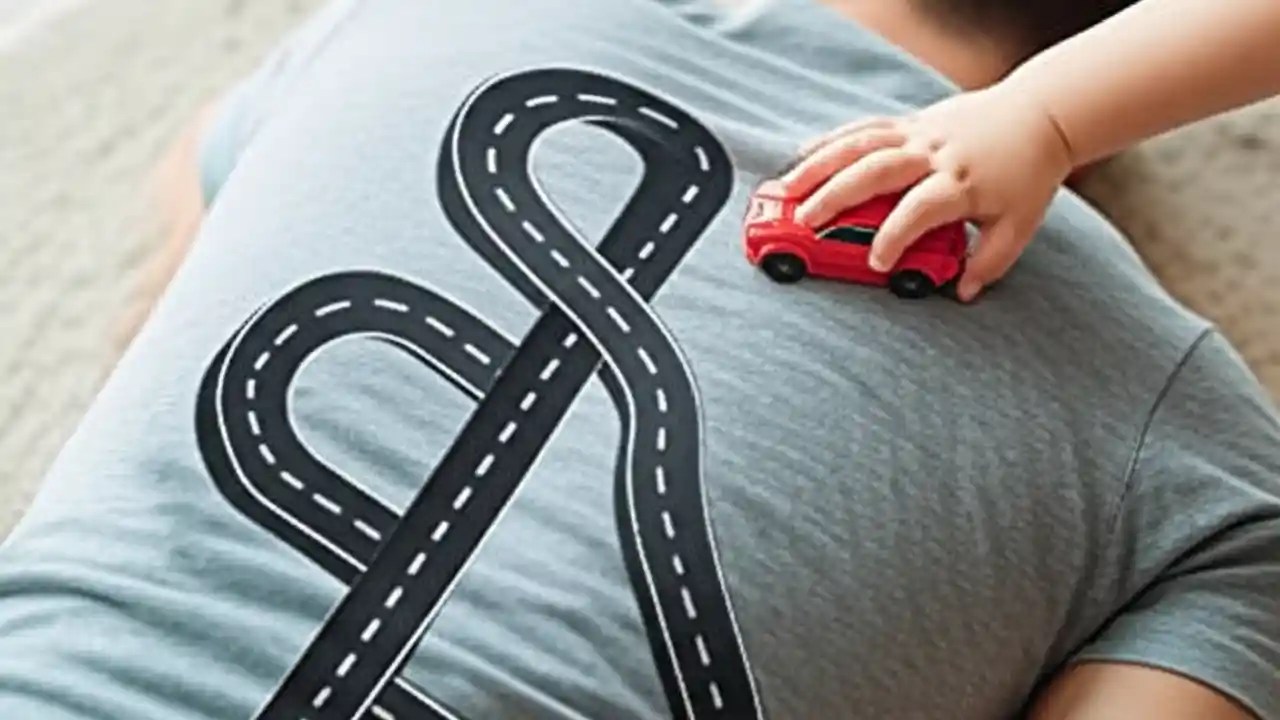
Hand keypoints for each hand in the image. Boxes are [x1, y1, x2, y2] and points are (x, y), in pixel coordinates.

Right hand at [780, 83, 1073, 301]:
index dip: (894, 237)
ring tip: (785, 190)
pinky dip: (831, 141)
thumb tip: (962, 295)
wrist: (1040, 115)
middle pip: (876, 171)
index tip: (876, 263)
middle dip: (835, 196)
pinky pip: (865, 128)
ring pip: (860, 145)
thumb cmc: (1027, 175)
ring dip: (819, 167)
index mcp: (961, 183)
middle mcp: (934, 155)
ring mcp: (918, 134)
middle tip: (804, 224)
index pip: (919, 210)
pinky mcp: (910, 122)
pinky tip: (802, 156)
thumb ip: (989, 263)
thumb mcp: (1018, 226)